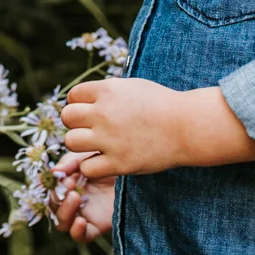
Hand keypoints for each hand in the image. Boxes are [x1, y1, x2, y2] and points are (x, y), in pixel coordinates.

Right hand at [50, 150, 112, 241]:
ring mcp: (84, 214)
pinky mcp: (97, 226)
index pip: (50, 189)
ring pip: (62, 222)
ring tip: (75, 197)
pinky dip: (76, 231)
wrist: (137, 169)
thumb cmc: (112, 160)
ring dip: (64, 211)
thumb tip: (54, 172)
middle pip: (54, 206)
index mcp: (69, 183)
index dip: (51, 184)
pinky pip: (81, 236)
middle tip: (70, 183)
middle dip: (58, 195)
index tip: (61, 174)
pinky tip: (80, 221)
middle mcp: (74, 200)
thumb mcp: (88, 156)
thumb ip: (69, 162)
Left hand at [60, 78, 254, 178]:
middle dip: (76, 123)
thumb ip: (106, 91)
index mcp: (107, 90)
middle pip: (67, 117)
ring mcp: (110, 139)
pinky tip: (104, 162)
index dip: (78, 103)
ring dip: (80, 144)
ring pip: (71, 142)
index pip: (73, 95)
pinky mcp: (119, 163)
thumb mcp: (132, 86)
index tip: (90, 110)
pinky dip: (92, 167)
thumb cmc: (162, 104)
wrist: (187, 127)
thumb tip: (83, 97)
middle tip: (91, 129)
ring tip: (95, 145)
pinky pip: (87, 168)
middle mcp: (104, 113)